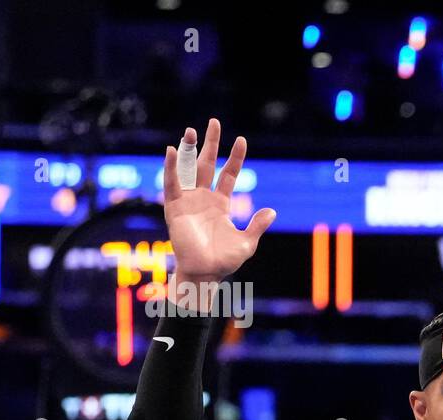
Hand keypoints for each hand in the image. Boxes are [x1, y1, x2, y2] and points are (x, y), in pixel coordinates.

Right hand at [163, 118, 274, 282]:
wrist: (205, 274)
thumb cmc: (224, 261)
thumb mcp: (247, 242)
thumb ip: (257, 225)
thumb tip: (272, 211)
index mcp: (221, 204)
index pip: (229, 174)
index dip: (235, 157)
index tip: (241, 140)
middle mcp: (204, 198)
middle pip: (208, 164)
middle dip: (211, 144)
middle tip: (214, 122)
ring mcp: (189, 201)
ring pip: (188, 169)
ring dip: (188, 149)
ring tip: (190, 130)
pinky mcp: (175, 208)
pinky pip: (171, 184)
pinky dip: (171, 168)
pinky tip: (171, 151)